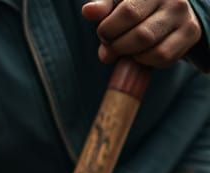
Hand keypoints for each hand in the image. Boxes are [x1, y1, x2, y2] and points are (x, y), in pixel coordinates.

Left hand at [82, 0, 203, 66]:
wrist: (167, 10)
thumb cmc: (136, 6)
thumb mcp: (117, 2)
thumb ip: (103, 6)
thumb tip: (89, 11)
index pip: (127, 13)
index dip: (109, 30)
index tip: (105, 33)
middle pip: (139, 35)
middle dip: (118, 46)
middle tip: (113, 46)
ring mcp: (184, 16)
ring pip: (150, 47)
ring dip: (130, 55)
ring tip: (126, 49)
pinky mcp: (190, 33)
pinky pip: (162, 57)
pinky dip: (146, 60)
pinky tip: (142, 53)